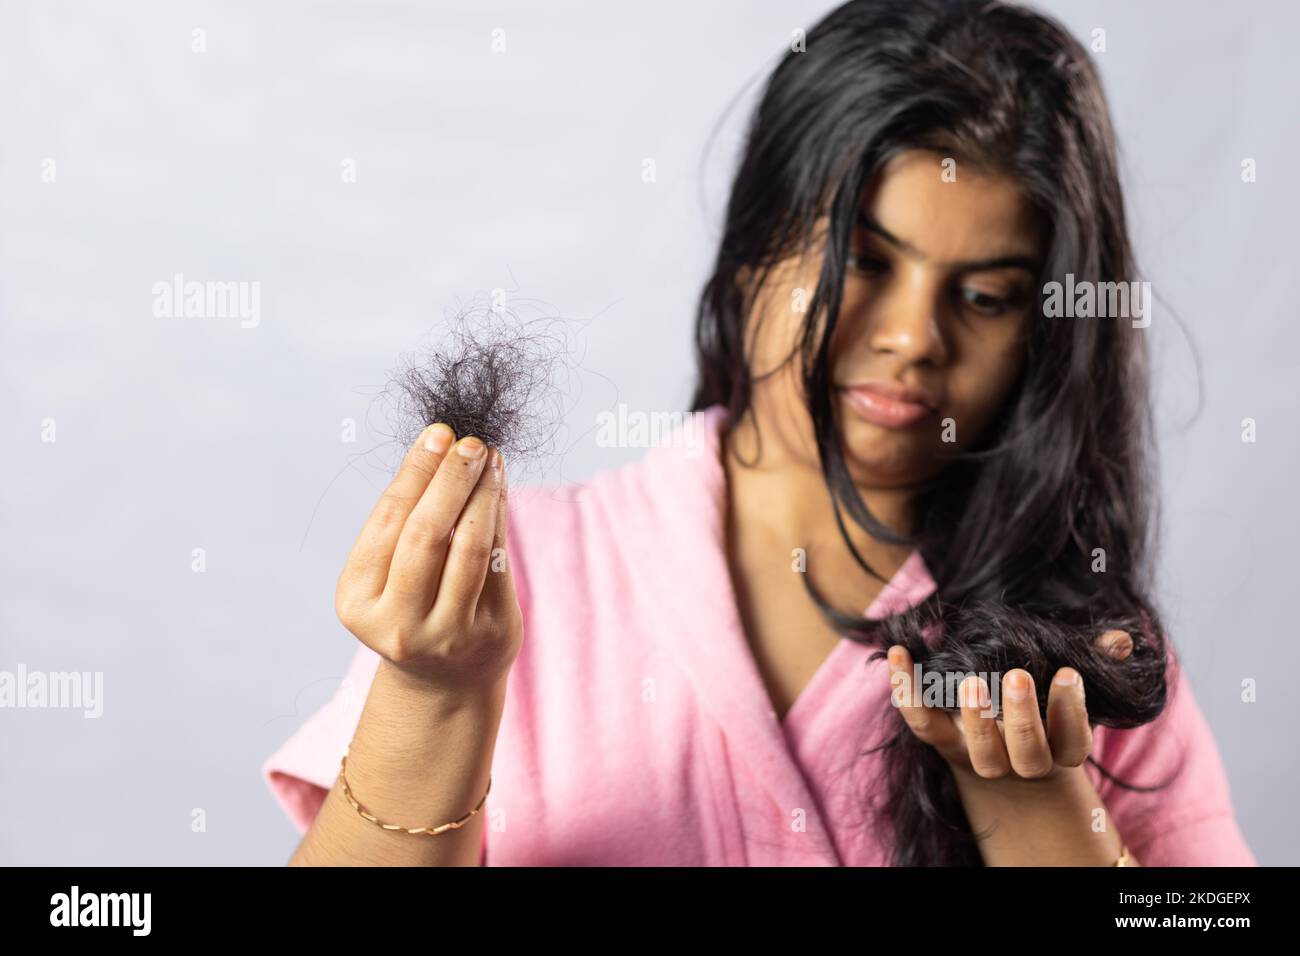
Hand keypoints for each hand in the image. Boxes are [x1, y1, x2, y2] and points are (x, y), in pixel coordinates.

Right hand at [334, 424, 522, 695]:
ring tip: (489, 458)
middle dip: (450, 480)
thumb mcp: (387, 572)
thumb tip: (441, 447)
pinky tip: (498, 488)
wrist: (443, 681)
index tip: (438, 433)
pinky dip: (499, 517)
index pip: (388, 522)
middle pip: (427, 535)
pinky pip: (497, 561)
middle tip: (470, 441)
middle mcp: (398, 623)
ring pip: (469, 547)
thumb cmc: (410, 604)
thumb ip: (406, 519)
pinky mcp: (491, 631)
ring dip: (482, 494)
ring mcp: (448, 633)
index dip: (415, 473)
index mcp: (357, 601)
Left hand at [886, 629, 1133, 782]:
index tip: (1067, 674)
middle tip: (1016, 677)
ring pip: (979, 753)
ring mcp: (977, 755)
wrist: (998, 758)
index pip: (1072, 741)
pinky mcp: (940, 740)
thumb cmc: (1041, 710)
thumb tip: (1121, 640)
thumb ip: (1093, 662)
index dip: (1071, 711)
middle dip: (1022, 718)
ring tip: (969, 680)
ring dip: (974, 717)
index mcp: (1059, 750)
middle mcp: (1020, 762)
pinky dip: (905, 688)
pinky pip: (919, 721)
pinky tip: (899, 651)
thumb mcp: (1065, 689)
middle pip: (1026, 754)